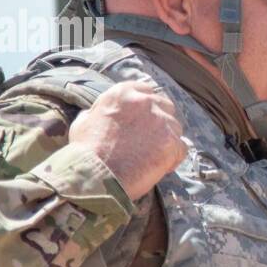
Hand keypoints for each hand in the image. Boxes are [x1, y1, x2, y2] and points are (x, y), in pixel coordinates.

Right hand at [69, 80, 186, 200]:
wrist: (95, 176)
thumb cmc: (86, 152)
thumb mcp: (84, 121)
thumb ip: (100, 111)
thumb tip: (102, 113)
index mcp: (123, 93)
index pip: (145, 90)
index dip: (146, 106)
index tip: (143, 119)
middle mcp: (145, 102)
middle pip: (165, 106)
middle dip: (160, 121)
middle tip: (150, 139)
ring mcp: (161, 121)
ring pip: (175, 127)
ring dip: (167, 140)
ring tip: (152, 157)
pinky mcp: (171, 142)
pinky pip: (182, 148)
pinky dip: (174, 157)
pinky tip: (160, 167)